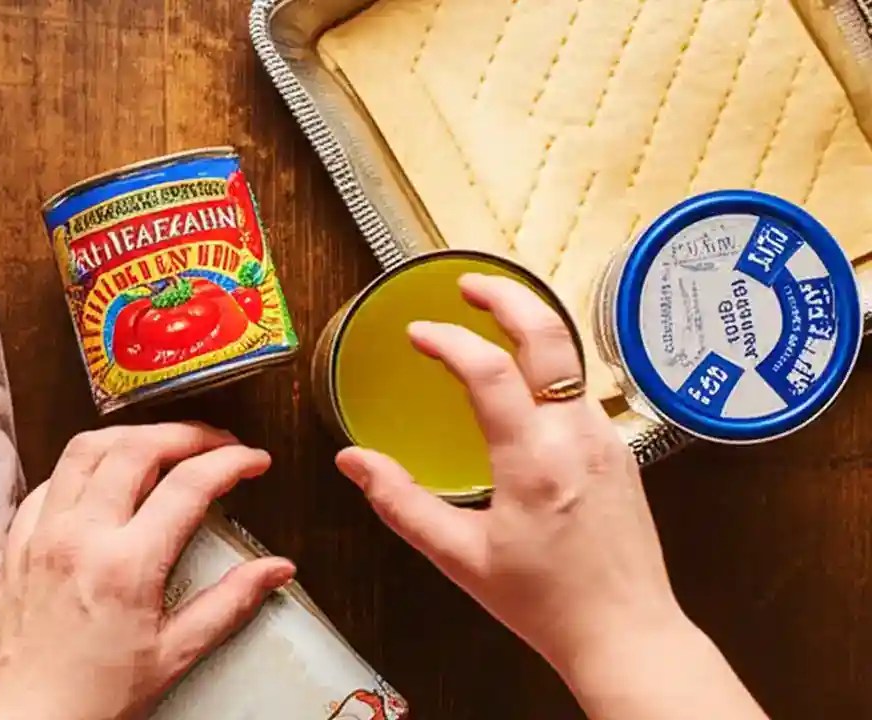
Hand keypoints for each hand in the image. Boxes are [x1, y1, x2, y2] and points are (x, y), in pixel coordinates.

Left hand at [0, 423, 294, 719]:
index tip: (253, 462)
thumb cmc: (92, 701)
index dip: (231, 462)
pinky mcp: (19, 541)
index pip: (188, 485)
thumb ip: (229, 604)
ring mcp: (43, 533)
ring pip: (86, 448)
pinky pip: (51, 479)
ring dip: (132, 435)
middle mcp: (80, 537)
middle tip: (217, 443)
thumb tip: (276, 570)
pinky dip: (85, 465)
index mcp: (125, 566)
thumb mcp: (174, 656)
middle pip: (136, 448)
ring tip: (164, 445)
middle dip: (187, 434)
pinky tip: (106, 477)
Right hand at [337, 274, 763, 718]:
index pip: (489, 370)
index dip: (448, 340)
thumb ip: (400, 503)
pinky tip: (525, 380)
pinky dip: (548, 366)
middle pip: (549, 334)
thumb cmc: (545, 603)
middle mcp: (576, 438)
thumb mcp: (458, 558)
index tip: (419, 334)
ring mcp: (606, 440)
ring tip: (492, 319)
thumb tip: (353, 462)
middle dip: (507, 297)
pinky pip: (580, 390)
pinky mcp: (620, 451)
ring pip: (571, 358)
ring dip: (530, 326)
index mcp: (533, 462)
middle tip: (469, 285)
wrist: (626, 634)